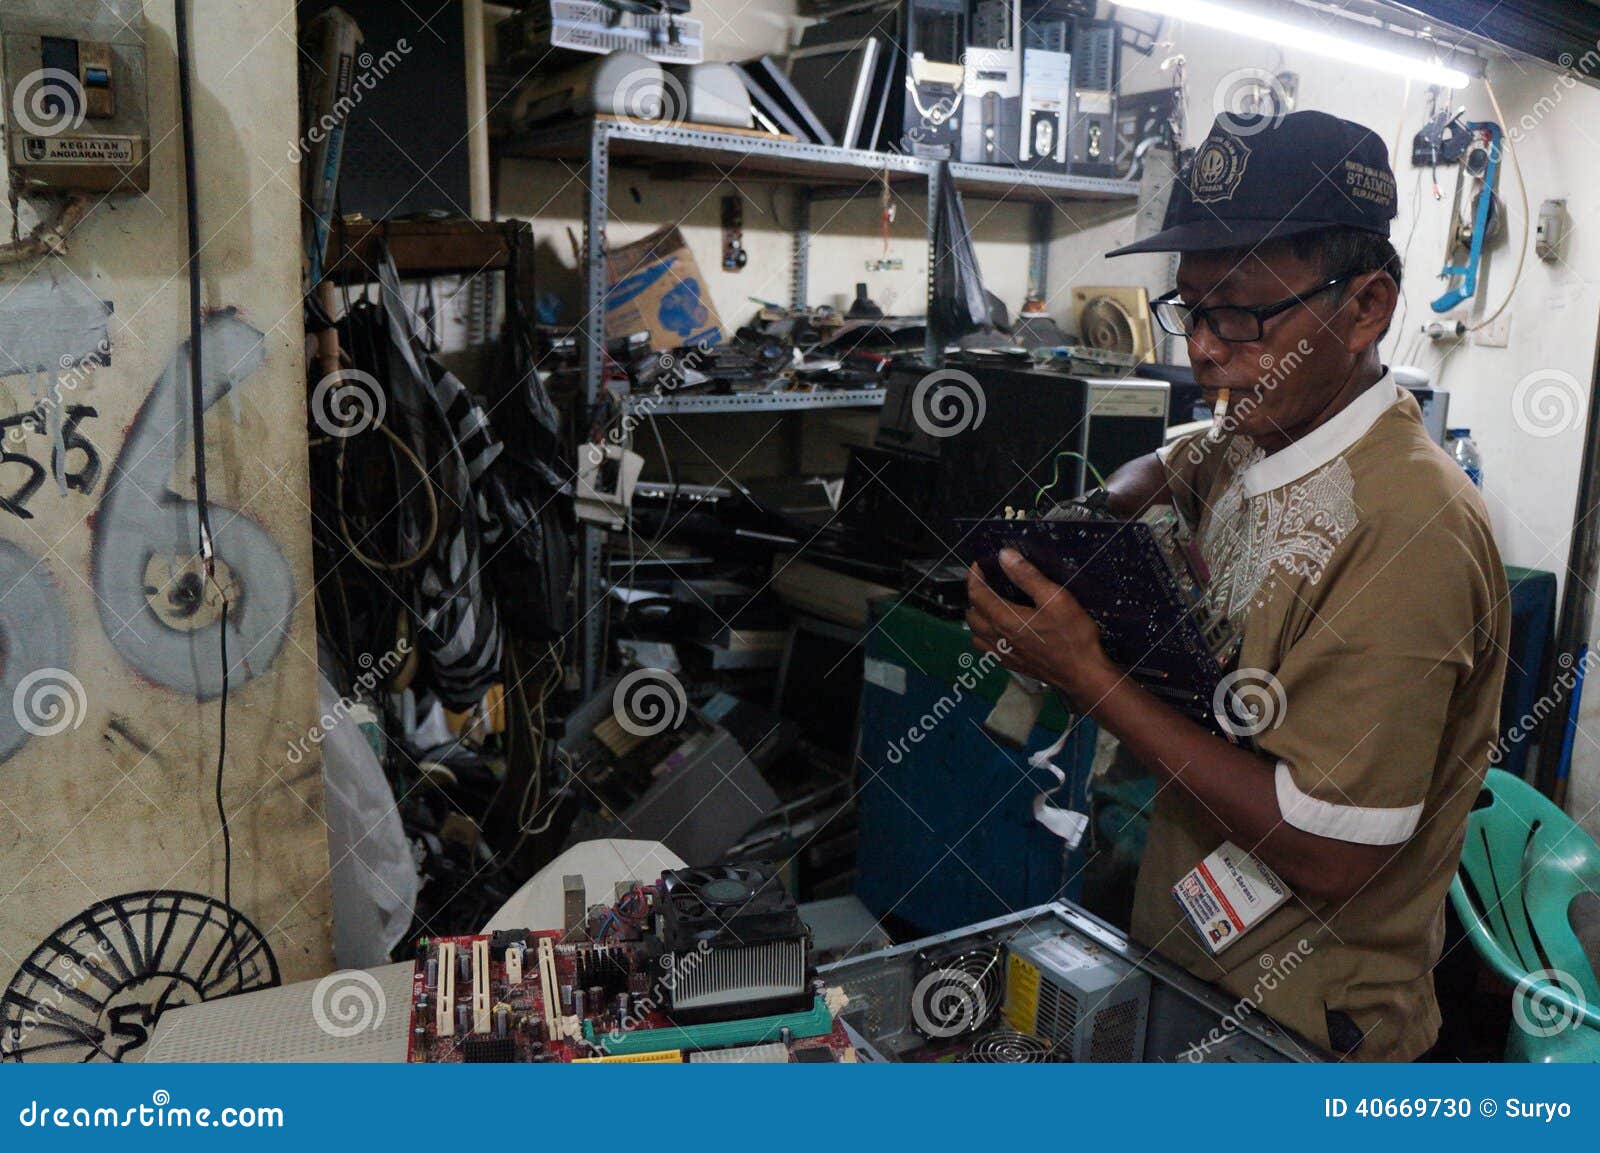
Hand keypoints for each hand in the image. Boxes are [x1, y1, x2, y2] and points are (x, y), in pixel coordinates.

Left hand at [966, 548, 1119, 704]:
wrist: (1083, 674)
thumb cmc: (1072, 635)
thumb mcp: (1055, 598)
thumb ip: (1028, 576)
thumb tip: (1004, 555)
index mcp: (1004, 619)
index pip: (977, 595)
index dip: (974, 577)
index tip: (980, 564)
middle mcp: (997, 638)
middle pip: (972, 615)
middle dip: (975, 596)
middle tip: (988, 583)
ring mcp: (1003, 655)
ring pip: (976, 634)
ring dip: (978, 618)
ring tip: (992, 605)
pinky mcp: (1011, 666)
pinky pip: (987, 649)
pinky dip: (985, 636)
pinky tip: (1001, 631)